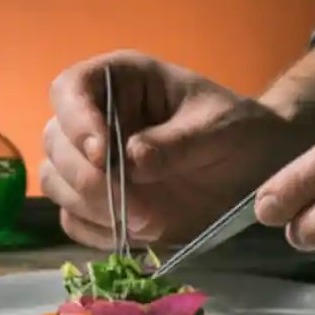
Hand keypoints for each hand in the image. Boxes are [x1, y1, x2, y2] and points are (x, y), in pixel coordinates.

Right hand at [42, 50, 306, 248]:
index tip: (102, 154)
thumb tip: (130, 160)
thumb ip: (176, 144)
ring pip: (56, 182)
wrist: (259, 168)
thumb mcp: (218, 130)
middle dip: (88, 177)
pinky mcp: (101, 202)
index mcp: (122, 81)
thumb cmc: (240, 131)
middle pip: (55, 141)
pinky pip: (74, 219)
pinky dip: (96, 231)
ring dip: (92, 207)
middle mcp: (98, 117)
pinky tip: (136, 233)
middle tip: (136, 205)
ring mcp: (94, 163)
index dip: (75, 120)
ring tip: (147, 221)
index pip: (70, 88)